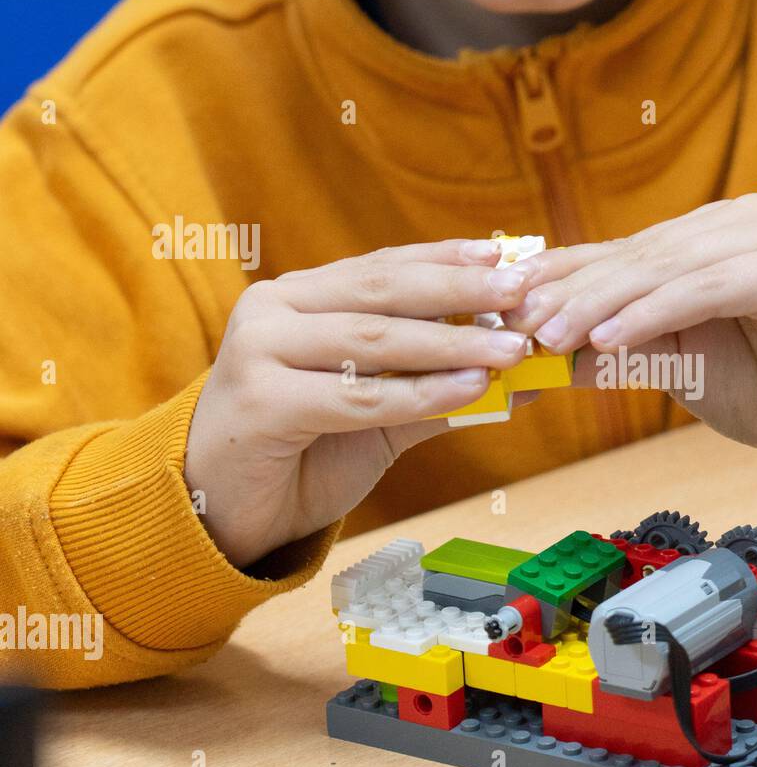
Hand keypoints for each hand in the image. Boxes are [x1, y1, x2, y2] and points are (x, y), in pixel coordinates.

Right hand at [185, 239, 531, 566]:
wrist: (222, 512)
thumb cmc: (302, 455)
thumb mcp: (379, 413)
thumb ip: (439, 387)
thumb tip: (521, 374)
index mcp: (298, 298)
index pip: (384, 267)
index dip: (448, 258)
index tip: (509, 254)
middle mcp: (273, 309)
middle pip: (383, 291)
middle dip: (461, 289)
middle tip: (523, 289)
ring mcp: (259, 350)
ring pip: (374, 339)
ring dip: (452, 342)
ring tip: (513, 347)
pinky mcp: (260, 401)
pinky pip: (358, 396)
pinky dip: (421, 393)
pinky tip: (472, 388)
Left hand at [503, 195, 756, 472]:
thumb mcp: (682, 367)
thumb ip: (625, 346)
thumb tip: (548, 348)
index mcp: (707, 237)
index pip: (620, 255)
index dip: (559, 280)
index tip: (502, 309)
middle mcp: (736, 222)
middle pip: (633, 257)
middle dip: (568, 294)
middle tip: (512, 325)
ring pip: (662, 269)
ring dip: (599, 305)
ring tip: (548, 337)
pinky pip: (705, 289)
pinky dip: (652, 315)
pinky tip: (607, 341)